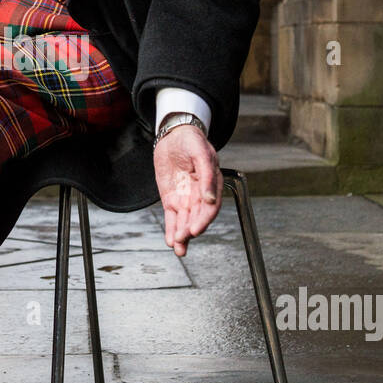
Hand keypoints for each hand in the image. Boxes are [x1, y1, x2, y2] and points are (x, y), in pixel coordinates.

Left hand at [153, 123, 222, 256]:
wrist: (174, 135)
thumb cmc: (192, 141)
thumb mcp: (201, 153)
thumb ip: (207, 175)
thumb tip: (210, 198)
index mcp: (212, 184)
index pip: (211, 207)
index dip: (204, 220)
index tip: (196, 230)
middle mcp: (200, 195)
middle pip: (197, 217)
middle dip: (190, 230)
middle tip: (182, 239)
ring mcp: (186, 198)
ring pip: (184, 221)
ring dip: (181, 235)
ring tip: (177, 247)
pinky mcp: (171, 199)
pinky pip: (172, 217)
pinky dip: (171, 229)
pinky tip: (170, 241)